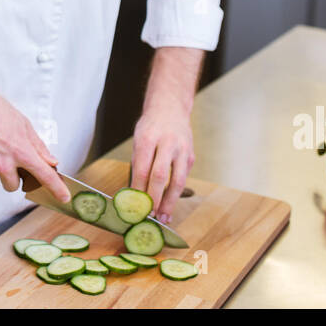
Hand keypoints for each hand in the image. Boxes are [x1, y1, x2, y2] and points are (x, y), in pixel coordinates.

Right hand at [0, 47, 69, 200]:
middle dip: (12, 175)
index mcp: (20, 150)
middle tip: (6, 156)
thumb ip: (37, 145)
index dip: (56, 188)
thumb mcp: (22, 123)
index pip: (44, 175)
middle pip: (13, 185)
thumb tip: (50, 160)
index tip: (63, 197)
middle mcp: (3, 162)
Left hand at [130, 46, 201, 222]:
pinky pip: (183, 177)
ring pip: (177, 179)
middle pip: (160, 175)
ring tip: (163, 217)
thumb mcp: (138, 140)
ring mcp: (181, 149)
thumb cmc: (150, 127)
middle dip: (154, 199)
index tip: (135, 206)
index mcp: (147, 137)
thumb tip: (134, 193)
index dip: (139, 190)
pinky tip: (170, 205)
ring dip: (170, 201)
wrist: (171, 107)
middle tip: (148, 216)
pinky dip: (176, 193)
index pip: (142, 169)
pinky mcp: (191, 155)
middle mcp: (166, 142)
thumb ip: (138, 164)